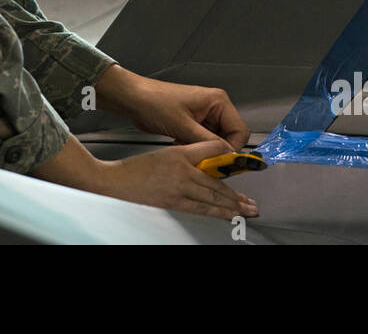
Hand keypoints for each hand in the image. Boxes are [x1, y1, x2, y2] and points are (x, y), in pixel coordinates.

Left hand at [94, 65, 250, 149]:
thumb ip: (208, 142)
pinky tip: (180, 142)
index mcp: (218, 101)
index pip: (240, 131)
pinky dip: (194, 146)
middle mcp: (214, 107)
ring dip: (203, 148)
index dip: (233, 149)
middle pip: (229, 137)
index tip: (222, 163)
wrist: (133, 99)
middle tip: (201, 158)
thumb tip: (227, 155)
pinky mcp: (193, 122)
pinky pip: (203, 140)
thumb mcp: (183, 126)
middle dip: (215, 150)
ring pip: (215, 141)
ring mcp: (204, 115)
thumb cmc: (154, 102)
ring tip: (185, 145)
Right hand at [98, 141, 259, 219]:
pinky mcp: (173, 202)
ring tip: (247, 210)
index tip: (241, 164)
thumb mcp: (164, 153)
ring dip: (232, 205)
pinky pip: (200, 207)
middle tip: (251, 202)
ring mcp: (179, 188)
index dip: (228, 158)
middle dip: (236, 193)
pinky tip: (228, 215)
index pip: (211, 152)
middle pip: (216, 182)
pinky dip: (217, 212)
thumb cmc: (136, 168)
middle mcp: (182, 170)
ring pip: (212, 197)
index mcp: (180, 154)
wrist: (115, 181)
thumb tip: (210, 162)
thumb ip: (188, 155)